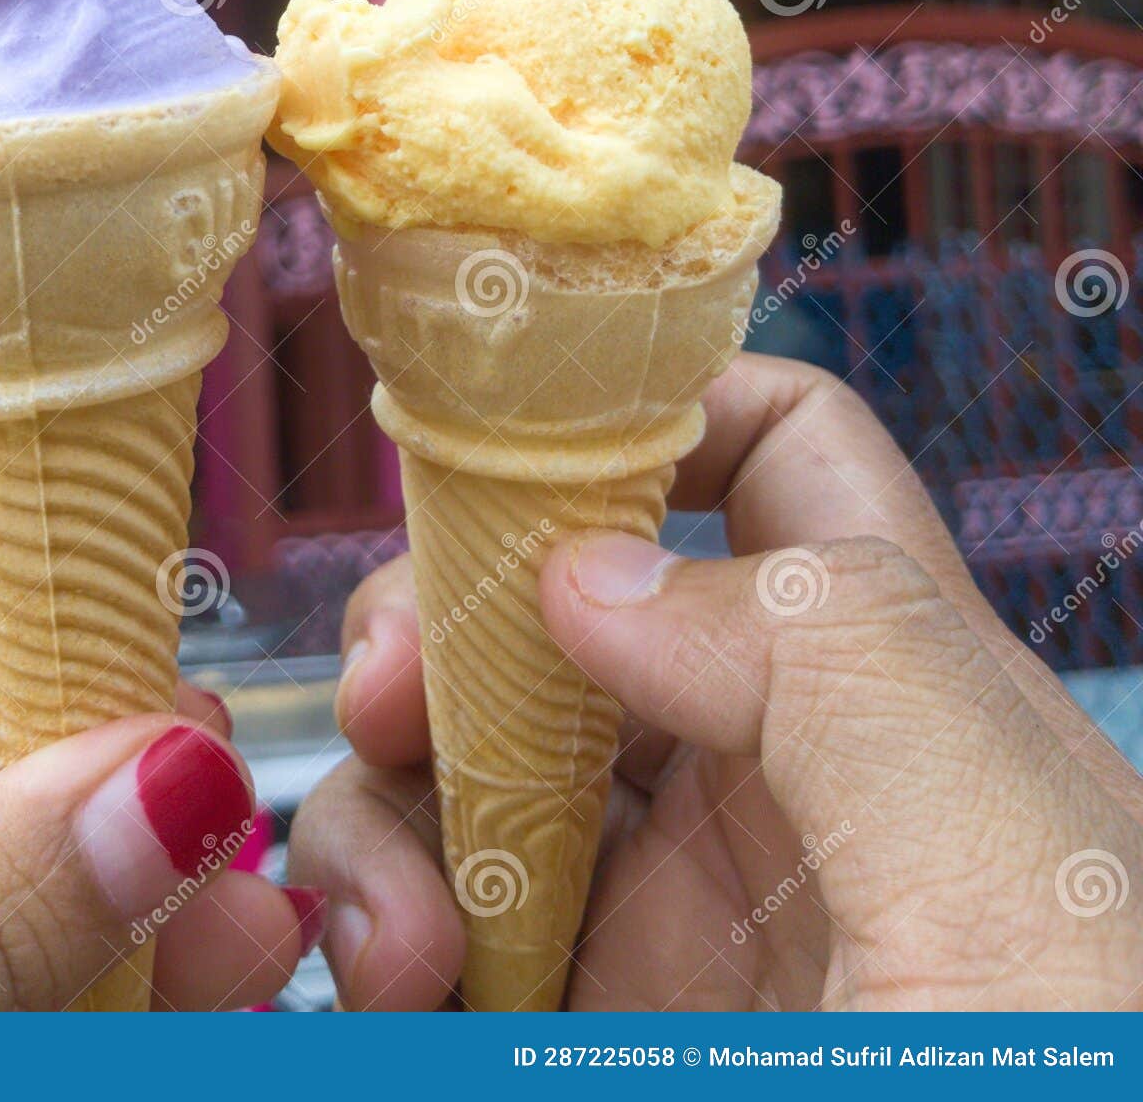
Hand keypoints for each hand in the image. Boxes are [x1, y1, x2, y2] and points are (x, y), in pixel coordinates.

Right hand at [291, 354, 1142, 1010]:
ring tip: (392, 936)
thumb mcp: (1027, 887)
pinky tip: (380, 982)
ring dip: (385, 799)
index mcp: (889, 701)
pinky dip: (368, 916)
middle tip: (387, 694)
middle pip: (562, 597)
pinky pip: (419, 907)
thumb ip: (843, 665)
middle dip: (450, 618)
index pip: (779, 459)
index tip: (513, 455)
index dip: (652, 407)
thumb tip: (595, 568)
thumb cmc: (1075, 1093)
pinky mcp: (565, 1012)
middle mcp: (760, 781)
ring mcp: (651, 907)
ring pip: (461, 751)